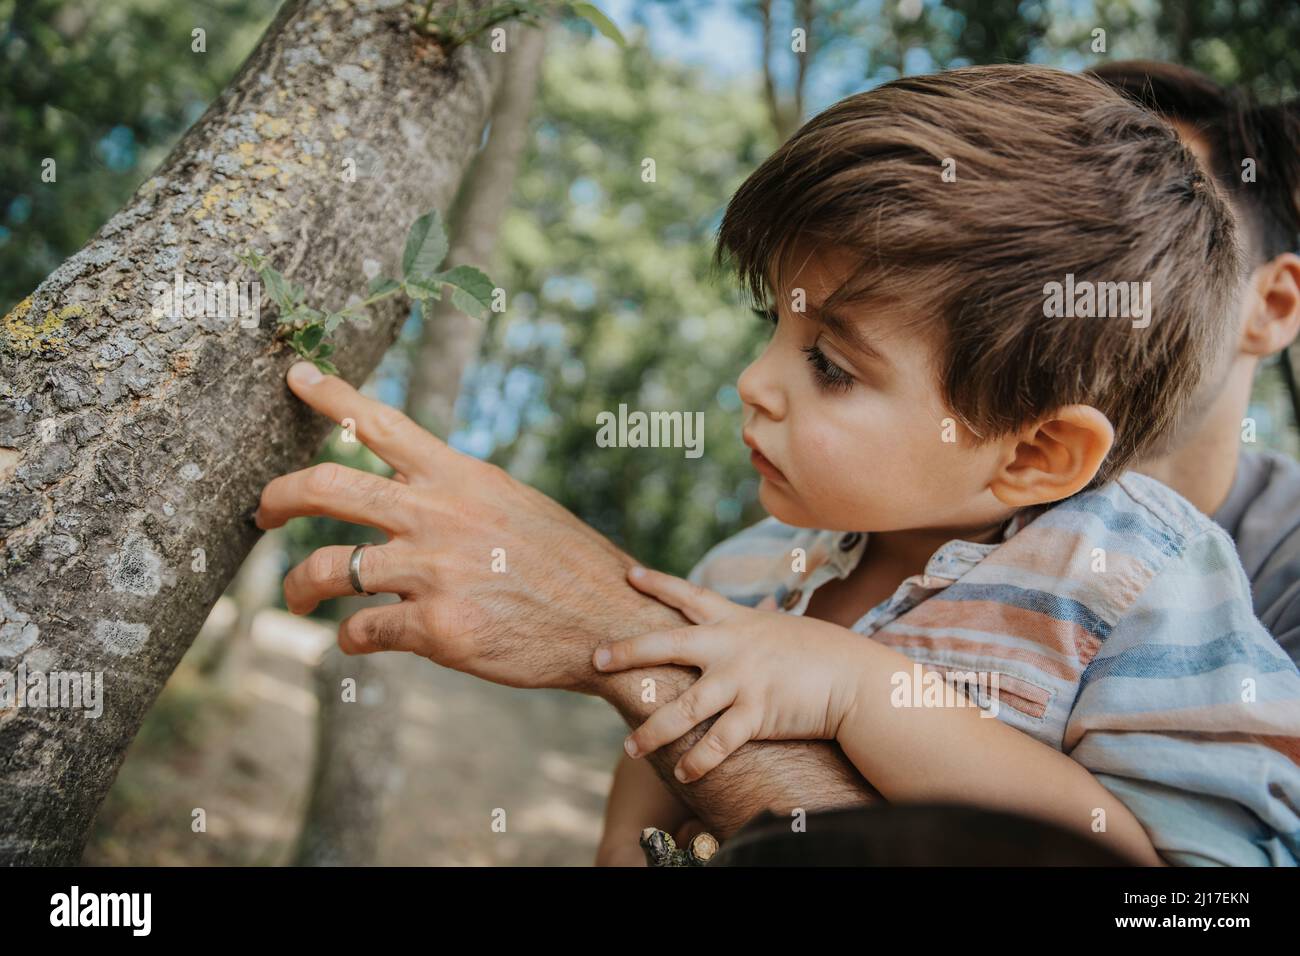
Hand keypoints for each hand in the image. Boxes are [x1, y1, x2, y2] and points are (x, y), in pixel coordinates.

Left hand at [256, 362, 673, 691]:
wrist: (610, 623)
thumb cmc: (566, 566)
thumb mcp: (515, 506)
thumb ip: (458, 498)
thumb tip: (411, 498)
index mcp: (460, 477)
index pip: (383, 423)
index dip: (332, 395)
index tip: (297, 375)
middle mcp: (439, 516)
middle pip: (328, 488)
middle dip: (278, 498)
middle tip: (262, 511)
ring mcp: (433, 572)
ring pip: (326, 570)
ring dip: (298, 587)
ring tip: (297, 597)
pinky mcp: (435, 629)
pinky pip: (360, 630)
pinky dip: (348, 638)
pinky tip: (356, 640)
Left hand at [592, 566, 872, 782]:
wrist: (855, 679)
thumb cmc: (819, 654)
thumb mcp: (778, 630)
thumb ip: (750, 629)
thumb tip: (742, 620)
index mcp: (737, 621)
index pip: (690, 595)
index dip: (658, 583)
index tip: (628, 573)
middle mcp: (732, 646)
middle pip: (668, 645)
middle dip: (629, 651)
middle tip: (597, 658)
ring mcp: (742, 680)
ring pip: (684, 708)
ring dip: (653, 731)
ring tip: (629, 748)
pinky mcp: (757, 713)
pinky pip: (718, 742)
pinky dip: (698, 760)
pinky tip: (683, 773)